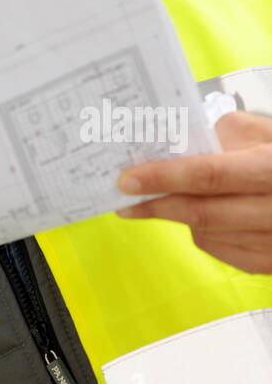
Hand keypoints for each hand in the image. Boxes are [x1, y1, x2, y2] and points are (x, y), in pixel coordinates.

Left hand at [115, 110, 271, 273]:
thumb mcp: (266, 132)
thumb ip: (223, 133)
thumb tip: (177, 144)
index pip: (209, 174)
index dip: (165, 177)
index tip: (128, 179)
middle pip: (203, 212)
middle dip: (157, 204)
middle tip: (127, 197)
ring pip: (208, 234)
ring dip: (180, 217)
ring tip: (167, 199)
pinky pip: (223, 251)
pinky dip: (204, 233)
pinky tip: (202, 217)